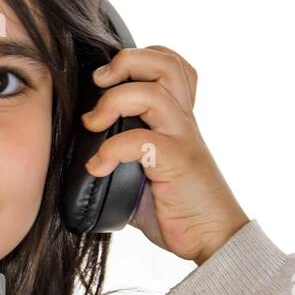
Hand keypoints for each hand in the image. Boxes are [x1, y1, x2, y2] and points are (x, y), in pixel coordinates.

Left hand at [80, 44, 248, 265]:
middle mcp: (182, 122)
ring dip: (113, 101)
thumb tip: (81, 157)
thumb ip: (121, 158)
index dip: (142, 56)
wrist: (212, 239)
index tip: (109, 76)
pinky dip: (110, 149)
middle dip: (126, 63)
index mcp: (176, 119)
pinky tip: (98, 168)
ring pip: (153, 94)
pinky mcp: (178, 162)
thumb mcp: (142, 176)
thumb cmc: (178, 209)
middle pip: (165, 65)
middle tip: (99, 82)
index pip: (172, 65)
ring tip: (93, 123)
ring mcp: (182, 139)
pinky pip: (140, 140)